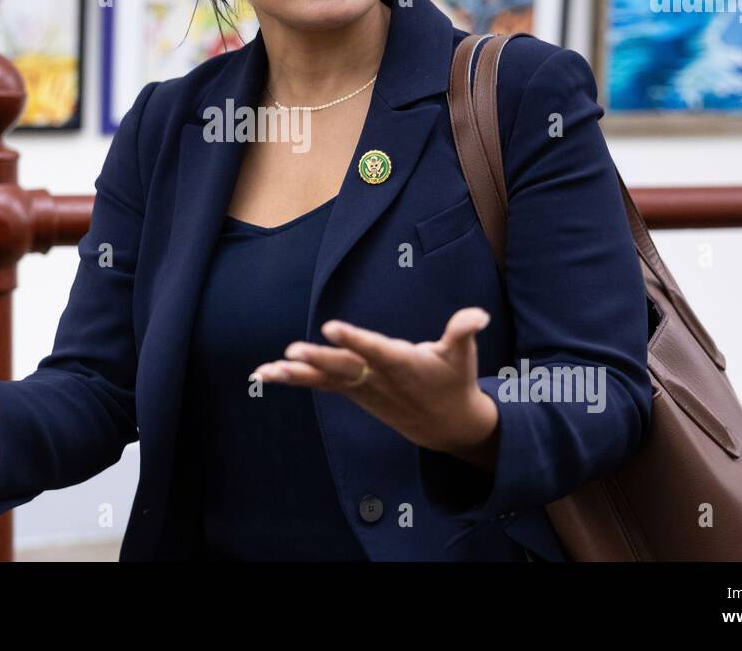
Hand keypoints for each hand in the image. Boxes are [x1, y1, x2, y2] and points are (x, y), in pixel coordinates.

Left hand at [251, 307, 499, 465]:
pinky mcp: (351, 392)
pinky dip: (293, 379)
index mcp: (402, 363)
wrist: (446, 426)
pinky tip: (264, 373)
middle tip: (292, 352)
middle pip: (344, 368)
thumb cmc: (453, 379)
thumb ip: (463, 331)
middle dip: (318, 361)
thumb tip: (478, 315)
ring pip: (325, 380)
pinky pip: (318, 385)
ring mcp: (361, 388)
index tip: (331, 328)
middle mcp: (377, 378)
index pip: (375, 350)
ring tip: (265, 371)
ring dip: (295, 375)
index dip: (355, 340)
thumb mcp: (462, 355)